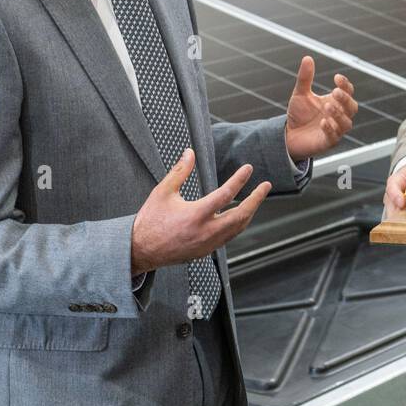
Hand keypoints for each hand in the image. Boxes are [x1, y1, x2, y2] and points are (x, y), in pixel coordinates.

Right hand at [131, 148, 270, 273]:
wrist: (140, 251)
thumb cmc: (150, 220)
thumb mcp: (162, 192)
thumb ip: (179, 172)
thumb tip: (189, 153)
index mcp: (195, 215)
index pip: (226, 195)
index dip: (240, 180)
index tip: (248, 169)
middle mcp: (206, 232)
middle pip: (241, 215)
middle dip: (256, 200)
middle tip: (265, 186)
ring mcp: (208, 244)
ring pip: (238, 228)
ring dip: (249, 212)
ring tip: (255, 199)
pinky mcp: (206, 251)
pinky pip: (229, 237)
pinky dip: (238, 225)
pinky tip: (239, 216)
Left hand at [284, 56, 356, 160]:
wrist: (288, 135)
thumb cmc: (299, 115)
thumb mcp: (300, 94)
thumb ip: (305, 78)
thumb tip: (307, 58)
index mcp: (335, 102)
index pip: (348, 92)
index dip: (345, 84)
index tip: (337, 77)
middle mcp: (339, 115)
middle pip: (352, 107)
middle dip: (346, 99)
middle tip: (335, 92)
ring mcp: (336, 129)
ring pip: (346, 123)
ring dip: (339, 114)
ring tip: (327, 107)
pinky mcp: (328, 142)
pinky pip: (335, 136)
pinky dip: (330, 129)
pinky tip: (323, 122)